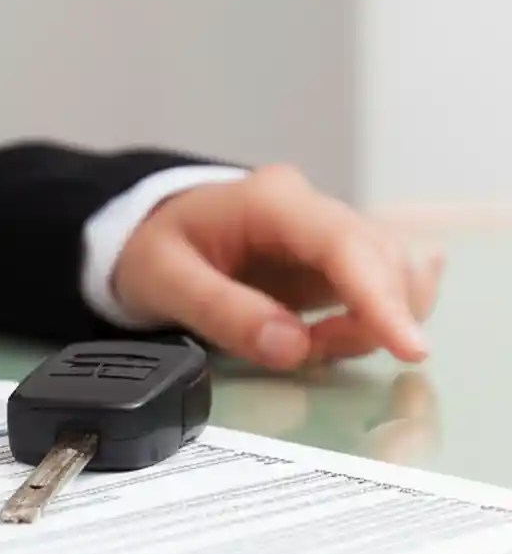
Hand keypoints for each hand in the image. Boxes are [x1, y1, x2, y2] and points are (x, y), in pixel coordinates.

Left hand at [113, 165, 444, 368]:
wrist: (143, 233)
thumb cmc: (150, 250)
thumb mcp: (164, 283)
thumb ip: (224, 313)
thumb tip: (293, 347)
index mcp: (271, 202)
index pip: (345, 245)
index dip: (381, 298)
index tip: (410, 349)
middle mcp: (311, 209)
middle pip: (383, 259)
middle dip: (371, 319)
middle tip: (315, 351)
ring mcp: (326, 234)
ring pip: (391, 274)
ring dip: (369, 324)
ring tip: (309, 344)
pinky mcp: (331, 261)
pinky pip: (376, 286)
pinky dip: (369, 320)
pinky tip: (335, 332)